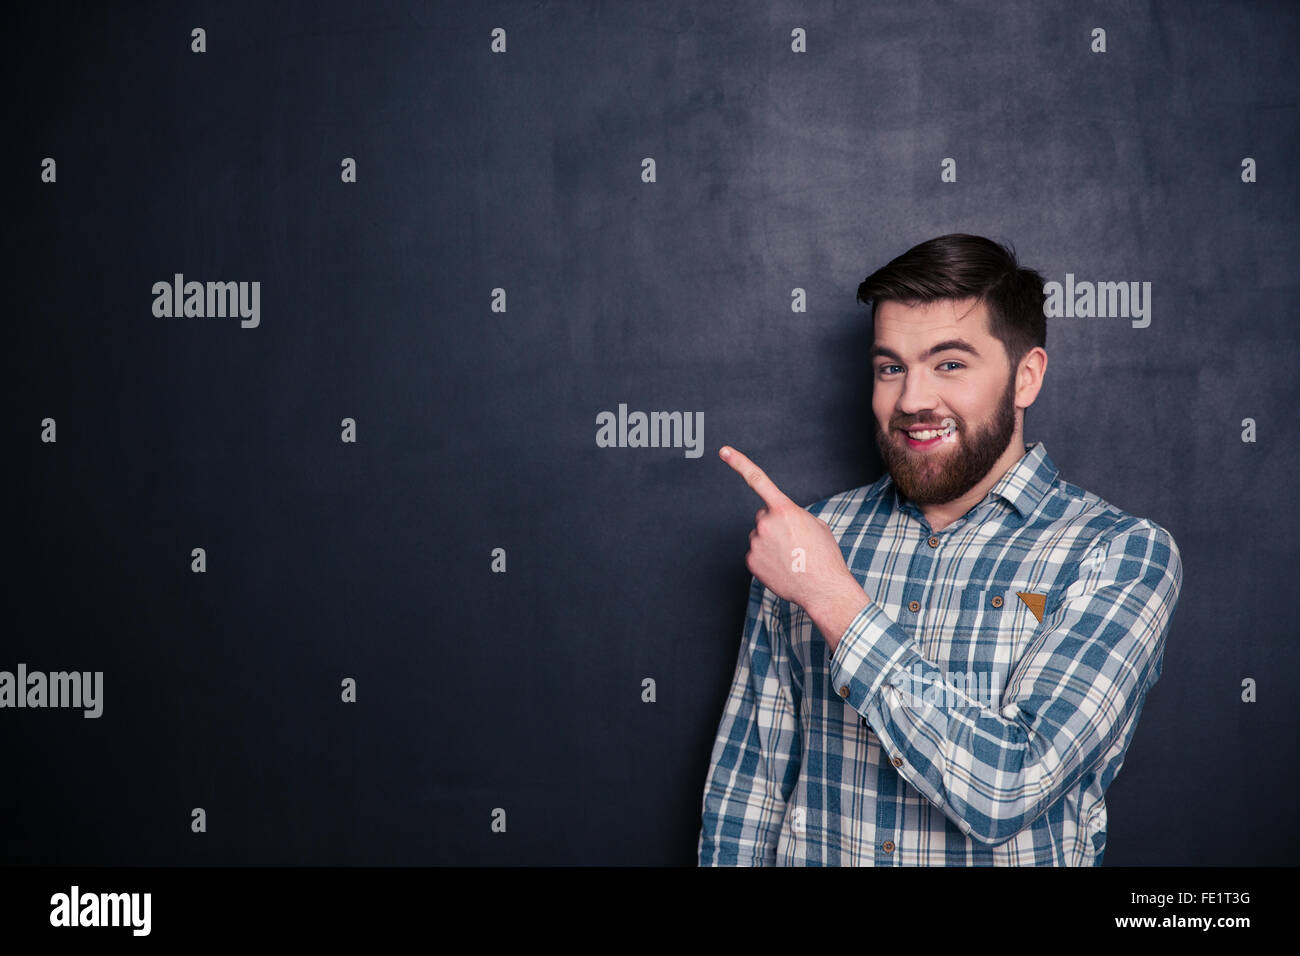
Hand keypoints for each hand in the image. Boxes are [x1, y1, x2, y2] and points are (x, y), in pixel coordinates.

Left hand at [720, 445, 856, 610]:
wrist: (823, 588)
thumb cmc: (824, 556)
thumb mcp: (815, 525)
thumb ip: (793, 515)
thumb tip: (781, 520)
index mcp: (784, 509)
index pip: (757, 479)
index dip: (739, 463)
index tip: (724, 451)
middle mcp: (765, 523)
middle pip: (763, 516)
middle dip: (775, 525)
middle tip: (793, 541)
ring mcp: (756, 543)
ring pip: (760, 536)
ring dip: (771, 543)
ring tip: (791, 557)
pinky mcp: (751, 562)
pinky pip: (756, 553)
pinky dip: (766, 559)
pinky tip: (782, 567)